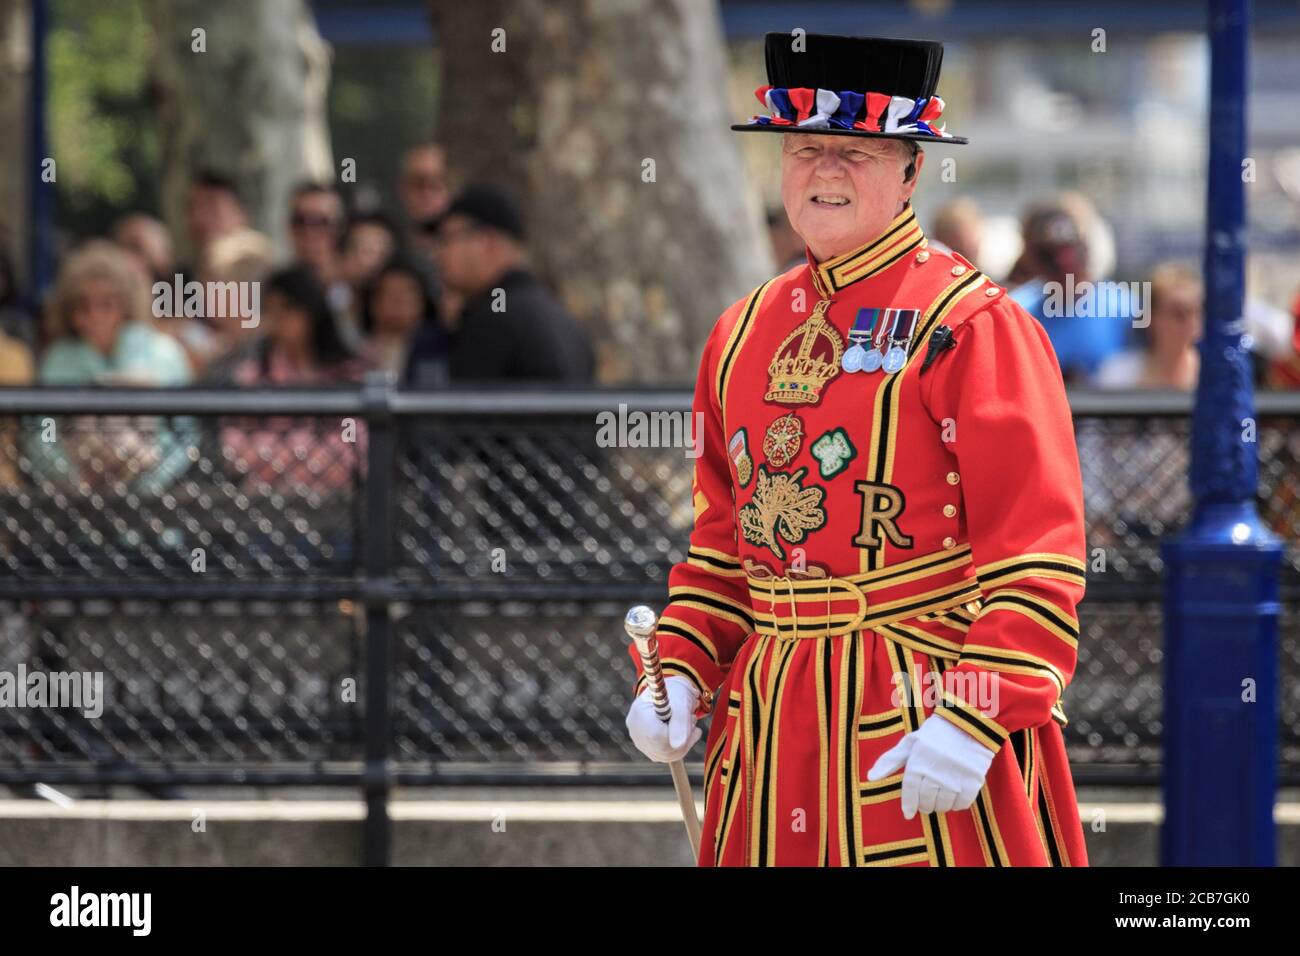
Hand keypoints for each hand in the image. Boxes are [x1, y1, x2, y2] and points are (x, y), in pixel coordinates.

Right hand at [625, 675, 702, 762]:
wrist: (671, 690)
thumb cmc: (677, 693)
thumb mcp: (682, 702)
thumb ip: (680, 723)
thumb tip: (678, 745)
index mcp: (640, 713)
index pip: (658, 737)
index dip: (679, 736)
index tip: (693, 723)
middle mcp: (634, 728)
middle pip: (661, 749)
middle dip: (684, 740)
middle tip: (693, 722)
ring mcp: (638, 738)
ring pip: (664, 755)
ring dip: (683, 744)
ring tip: (689, 725)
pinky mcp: (644, 745)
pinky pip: (663, 755)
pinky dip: (677, 748)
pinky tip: (683, 733)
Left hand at [866, 715, 996, 817]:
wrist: (968, 724)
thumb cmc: (936, 734)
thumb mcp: (910, 743)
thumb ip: (890, 761)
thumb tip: (870, 778)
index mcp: (918, 762)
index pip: (910, 791)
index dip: (908, 805)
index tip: (908, 813)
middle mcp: (934, 772)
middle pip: (926, 801)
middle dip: (924, 805)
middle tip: (926, 804)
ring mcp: (954, 777)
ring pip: (943, 804)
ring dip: (940, 806)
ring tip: (939, 799)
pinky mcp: (973, 781)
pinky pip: (962, 803)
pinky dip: (956, 805)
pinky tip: (954, 797)